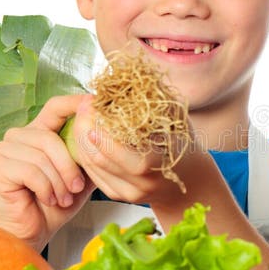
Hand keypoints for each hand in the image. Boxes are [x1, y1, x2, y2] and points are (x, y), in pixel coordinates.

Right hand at [0, 94, 95, 249]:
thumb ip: (90, 153)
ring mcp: (4, 150)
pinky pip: (30, 171)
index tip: (95, 104)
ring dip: (58, 182)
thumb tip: (110, 132)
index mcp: (39, 132)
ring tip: (62, 198)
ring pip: (41, 156)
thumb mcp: (82, 175)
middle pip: (50, 137)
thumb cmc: (56, 204)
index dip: (75, 104)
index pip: (55, 107)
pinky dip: (45, 189)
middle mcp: (19, 136)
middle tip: (76, 187)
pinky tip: (48, 199)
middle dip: (69, 165)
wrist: (35, 232)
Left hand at [71, 112, 191, 210]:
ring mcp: (127, 193)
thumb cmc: (183, 144)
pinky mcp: (116, 194)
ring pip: (90, 164)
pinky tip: (86, 131)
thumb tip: (139, 74)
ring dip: (80, 136)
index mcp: (160, 165)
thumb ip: (160, 100)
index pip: (125, 155)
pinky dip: (84, 149)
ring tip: (83, 113)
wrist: (188, 180)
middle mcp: (142, 185)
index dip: (104, 135)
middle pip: (99, 158)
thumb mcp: (179, 121)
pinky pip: (91, 171)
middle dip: (85, 128)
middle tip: (84, 104)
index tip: (94, 107)